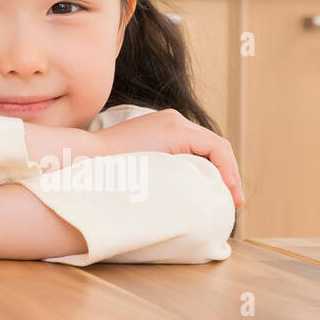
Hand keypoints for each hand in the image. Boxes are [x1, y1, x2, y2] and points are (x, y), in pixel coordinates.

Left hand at [92, 109, 244, 206]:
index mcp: (175, 127)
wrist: (85, 157)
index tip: (233, 198)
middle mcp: (173, 120)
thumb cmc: (115, 169)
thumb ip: (186, 176)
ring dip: (215, 168)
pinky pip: (189, 144)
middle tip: (234, 200)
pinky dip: (200, 162)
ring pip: (203, 145)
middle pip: (214, 144)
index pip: (217, 147)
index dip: (231, 173)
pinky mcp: (158, 130)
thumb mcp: (156, 175)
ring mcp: (165, 122)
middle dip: (228, 172)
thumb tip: (209, 193)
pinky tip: (201, 182)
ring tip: (222, 194)